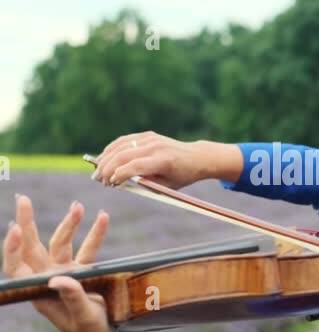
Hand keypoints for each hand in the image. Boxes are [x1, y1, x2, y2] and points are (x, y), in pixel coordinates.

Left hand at [2, 195, 114, 331]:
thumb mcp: (81, 317)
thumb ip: (72, 297)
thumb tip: (57, 279)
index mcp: (39, 291)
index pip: (18, 266)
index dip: (13, 248)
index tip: (15, 229)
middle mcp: (48, 278)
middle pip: (34, 246)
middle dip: (28, 222)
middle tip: (23, 199)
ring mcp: (66, 272)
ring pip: (62, 243)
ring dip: (70, 224)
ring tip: (79, 206)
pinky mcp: (84, 271)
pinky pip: (89, 248)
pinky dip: (96, 233)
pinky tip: (103, 217)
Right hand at [93, 131, 242, 188]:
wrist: (196, 157)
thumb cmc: (182, 176)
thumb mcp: (166, 186)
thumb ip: (144, 184)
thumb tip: (119, 182)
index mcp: (164, 161)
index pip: (135, 166)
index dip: (119, 175)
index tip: (110, 184)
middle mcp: (156, 147)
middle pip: (124, 155)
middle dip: (108, 168)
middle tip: (99, 180)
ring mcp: (151, 138)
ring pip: (121, 146)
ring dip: (106, 158)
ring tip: (98, 172)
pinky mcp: (148, 135)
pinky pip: (125, 140)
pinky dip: (112, 149)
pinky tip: (104, 158)